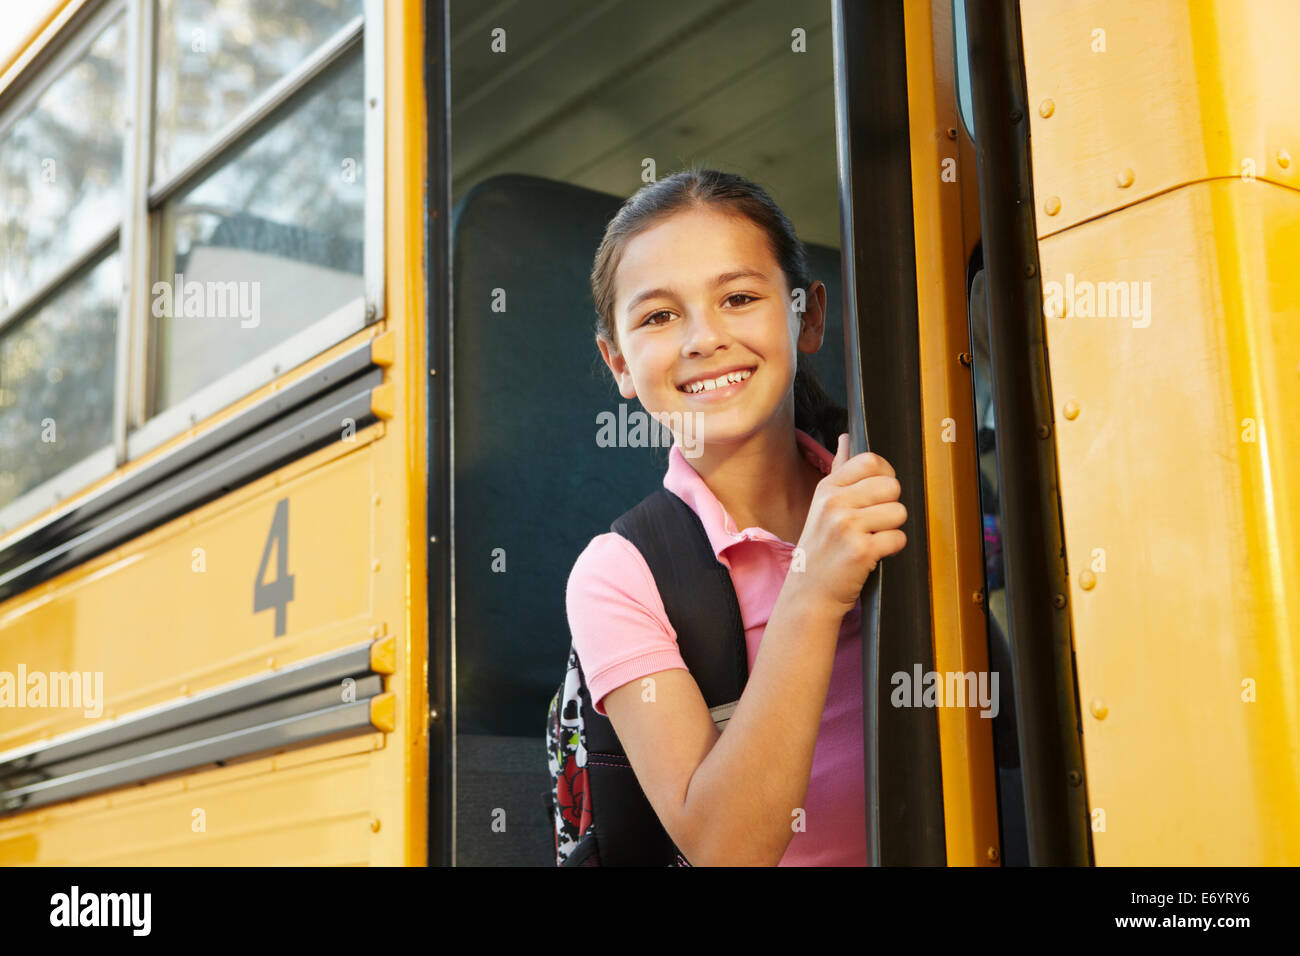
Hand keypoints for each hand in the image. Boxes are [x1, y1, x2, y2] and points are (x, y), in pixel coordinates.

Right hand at [792, 433, 907, 615]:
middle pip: (891, 486)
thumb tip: (846, 438)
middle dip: (890, 506)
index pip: (871, 461)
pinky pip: (898, 538)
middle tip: (872, 523)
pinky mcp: (861, 551)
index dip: (884, 476)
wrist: (809, 593)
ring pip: (899, 512)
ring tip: (870, 539)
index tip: (878, 494)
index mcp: (827, 488)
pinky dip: (891, 549)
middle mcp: (834, 503)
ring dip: (891, 529)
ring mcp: (846, 527)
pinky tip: (872, 554)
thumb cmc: (820, 548)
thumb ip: (839, 469)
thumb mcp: (822, 505)